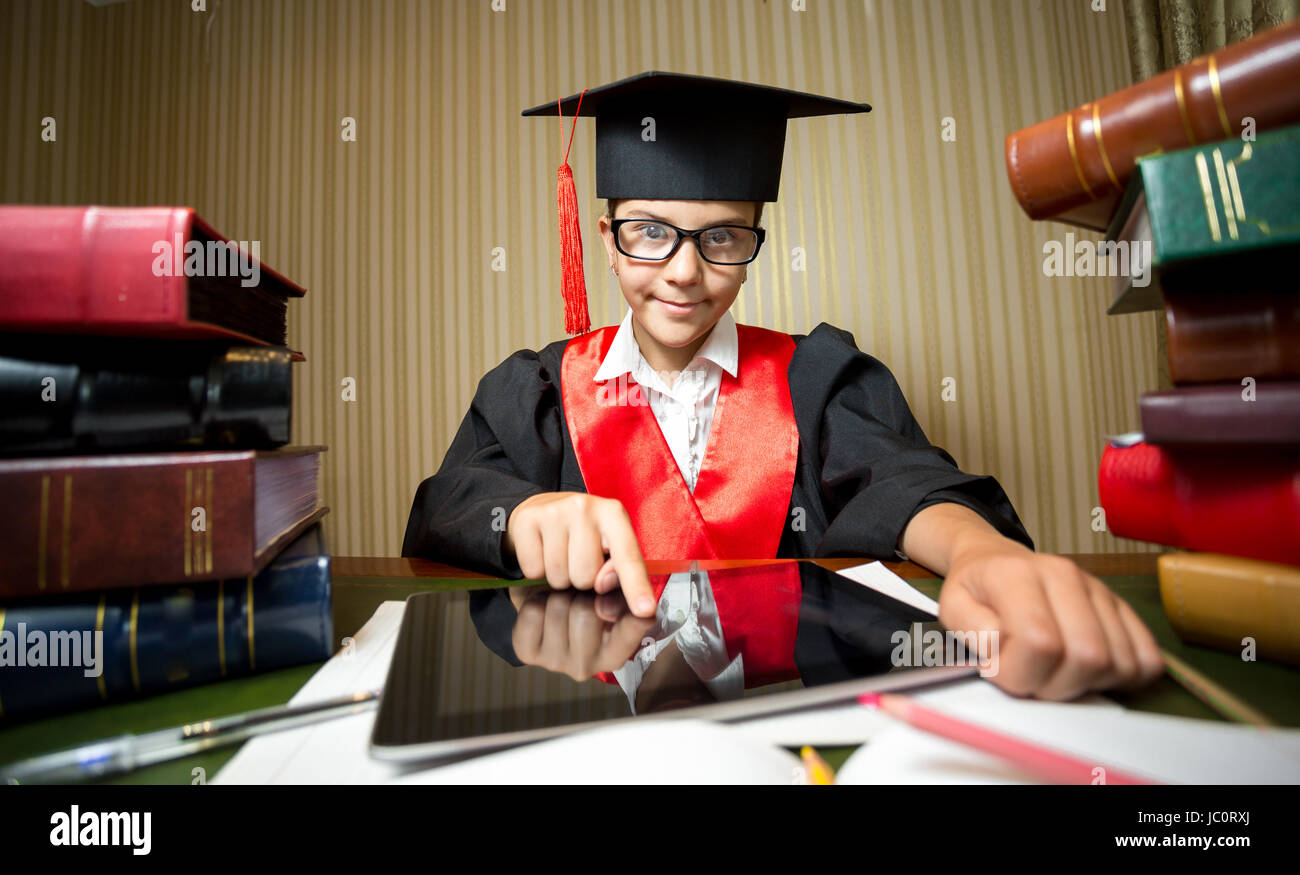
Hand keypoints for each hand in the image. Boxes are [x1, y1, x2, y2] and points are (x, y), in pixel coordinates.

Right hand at [504, 492, 656, 616]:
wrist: (541, 507)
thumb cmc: (582, 532)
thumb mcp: (606, 543)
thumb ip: (617, 567)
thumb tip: (604, 583)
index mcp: (613, 513)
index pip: (627, 556)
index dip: (637, 586)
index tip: (645, 609)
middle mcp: (585, 507)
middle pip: (586, 576)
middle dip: (581, 578)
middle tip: (576, 558)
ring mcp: (554, 512)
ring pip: (559, 577)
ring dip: (559, 576)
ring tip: (559, 554)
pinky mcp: (527, 520)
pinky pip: (533, 570)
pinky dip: (536, 571)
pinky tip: (541, 551)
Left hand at [509, 586, 654, 681]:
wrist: (546, 596)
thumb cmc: (587, 593)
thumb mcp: (610, 585)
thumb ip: (618, 579)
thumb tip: (604, 581)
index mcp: (618, 652)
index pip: (634, 629)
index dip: (630, 612)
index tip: (632, 605)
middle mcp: (589, 665)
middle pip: (586, 613)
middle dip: (581, 593)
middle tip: (580, 593)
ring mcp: (556, 662)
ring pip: (558, 608)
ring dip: (558, 593)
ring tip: (562, 598)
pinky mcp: (528, 652)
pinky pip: (532, 612)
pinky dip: (535, 600)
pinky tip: (543, 608)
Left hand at [937, 541, 1163, 699]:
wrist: (995, 558)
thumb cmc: (975, 588)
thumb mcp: (951, 607)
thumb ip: (971, 631)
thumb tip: (1002, 648)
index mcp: (1018, 576)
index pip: (1040, 643)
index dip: (1020, 674)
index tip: (1000, 670)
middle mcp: (1066, 576)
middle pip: (1087, 656)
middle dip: (1054, 686)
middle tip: (1029, 675)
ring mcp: (1099, 590)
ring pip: (1119, 661)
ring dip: (1086, 684)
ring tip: (1054, 670)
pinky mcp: (1120, 606)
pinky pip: (1146, 656)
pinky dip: (1124, 677)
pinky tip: (1089, 671)